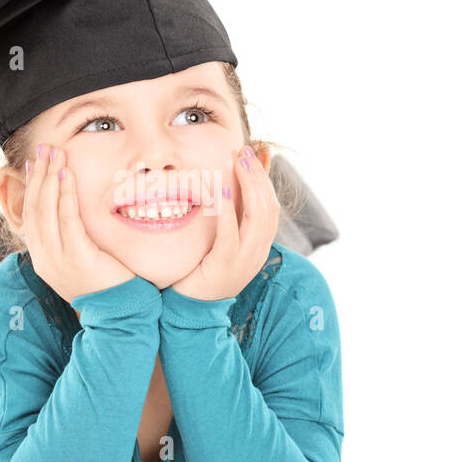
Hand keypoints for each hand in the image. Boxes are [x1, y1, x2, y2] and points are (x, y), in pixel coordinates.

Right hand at [23, 143, 134, 303]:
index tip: (37, 164)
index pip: (30, 217)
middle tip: (45, 150)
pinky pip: (67, 221)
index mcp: (43, 260)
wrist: (120, 315)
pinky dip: (65, 196)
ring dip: (50, 179)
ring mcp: (58, 261)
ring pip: (46, 212)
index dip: (32, 188)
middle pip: (34, 209)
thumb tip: (73, 216)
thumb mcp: (81, 262)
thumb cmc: (107, 286)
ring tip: (56, 155)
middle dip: (39, 176)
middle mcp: (45, 260)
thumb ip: (72, 241)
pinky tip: (68, 177)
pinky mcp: (78, 259)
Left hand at [170, 145, 279, 301]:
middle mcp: (258, 252)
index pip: (271, 206)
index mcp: (259, 245)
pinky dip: (228, 211)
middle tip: (243, 151)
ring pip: (258, 218)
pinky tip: (222, 191)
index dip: (264, 178)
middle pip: (268, 207)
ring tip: (237, 162)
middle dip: (257, 176)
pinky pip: (231, 235)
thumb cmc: (201, 271)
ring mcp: (245, 260)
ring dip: (249, 186)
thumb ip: (230, 215)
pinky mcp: (225, 266)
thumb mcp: (221, 240)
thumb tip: (231, 185)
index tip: (254, 152)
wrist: (190, 310)